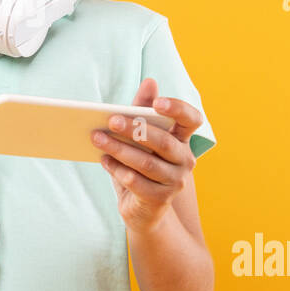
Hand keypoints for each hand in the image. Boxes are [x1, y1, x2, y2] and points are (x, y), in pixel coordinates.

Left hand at [92, 77, 203, 234]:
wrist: (142, 208)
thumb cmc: (140, 165)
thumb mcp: (140, 136)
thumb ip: (143, 109)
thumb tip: (150, 81)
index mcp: (182, 139)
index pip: (192, 120)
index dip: (179, 109)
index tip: (158, 104)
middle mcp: (184, 160)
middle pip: (164, 142)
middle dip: (136, 129)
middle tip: (111, 120)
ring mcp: (174, 182)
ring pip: (147, 163)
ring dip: (119, 149)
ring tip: (97, 138)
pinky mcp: (160, 199)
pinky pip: (136, 182)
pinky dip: (117, 170)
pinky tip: (103, 160)